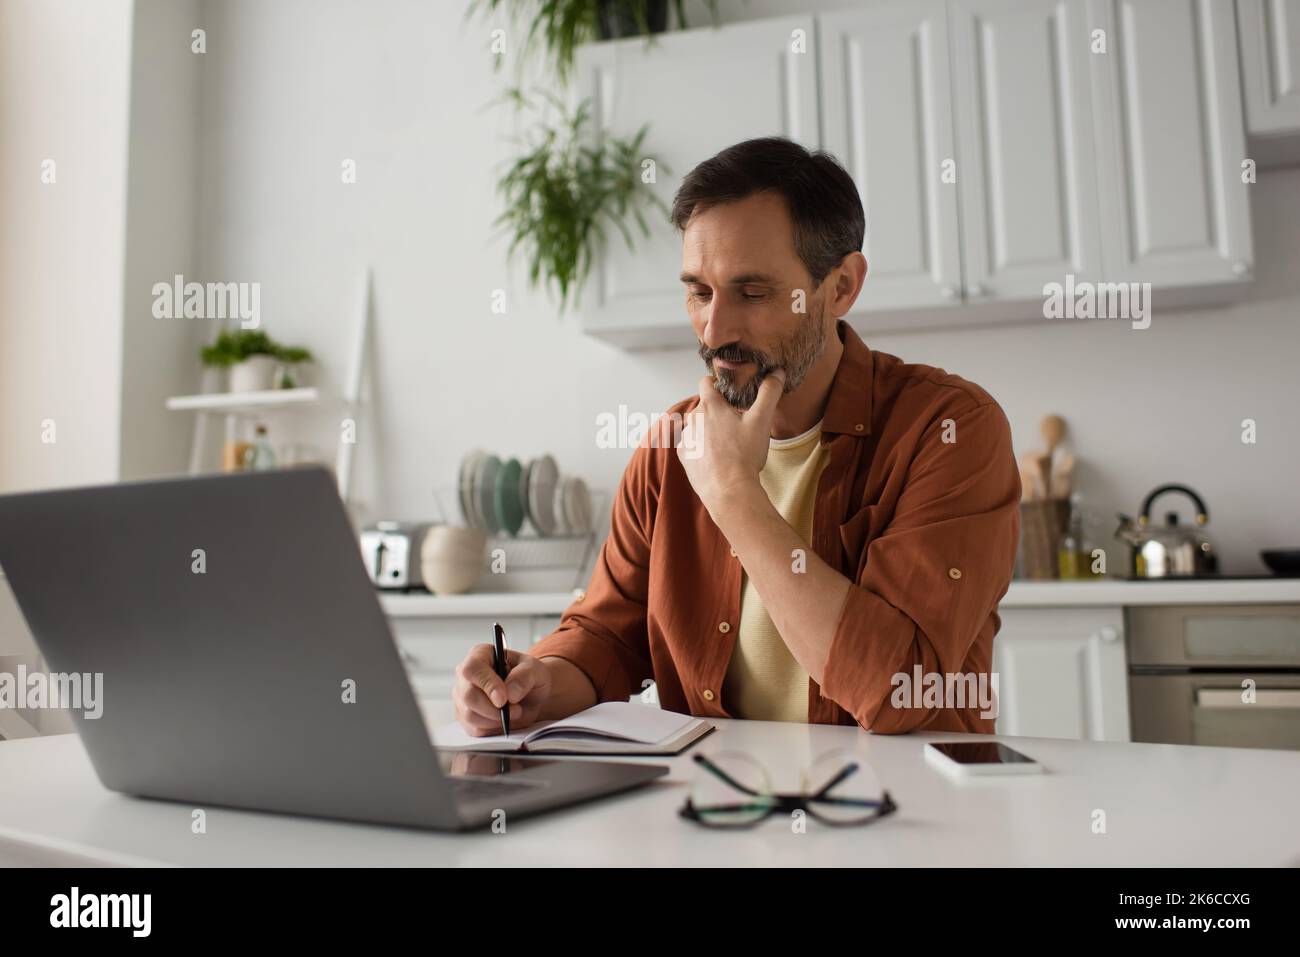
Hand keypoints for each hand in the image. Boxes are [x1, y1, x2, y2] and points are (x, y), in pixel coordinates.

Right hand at [453, 645, 551, 735]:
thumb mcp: (536, 670)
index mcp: (480, 655)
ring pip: (470, 715)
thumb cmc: (529, 677)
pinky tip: (504, 720)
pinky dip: (493, 729)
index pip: (473, 669)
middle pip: (468, 696)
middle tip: (516, 710)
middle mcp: (466, 675)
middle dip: (494, 709)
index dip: (487, 685)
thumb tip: (510, 692)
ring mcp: (462, 697)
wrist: (531, 696)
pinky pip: (474, 729)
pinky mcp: (465, 716)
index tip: (503, 699)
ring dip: (495, 720)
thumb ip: (525, 676)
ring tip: (514, 713)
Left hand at [677, 369, 784, 515]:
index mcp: (710, 406)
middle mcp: (693, 419)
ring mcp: (686, 438)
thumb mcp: (762, 420)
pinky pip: (692, 445)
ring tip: (728, 444)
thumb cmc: (745, 455)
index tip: (728, 390)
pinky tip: (717, 457)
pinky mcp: (683, 456)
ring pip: (697, 426)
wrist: (730, 491)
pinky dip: (702, 447)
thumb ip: (769, 393)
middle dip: (718, 410)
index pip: (706, 381)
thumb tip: (777, 372)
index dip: (717, 383)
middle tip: (737, 423)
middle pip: (704, 406)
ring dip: (709, 429)